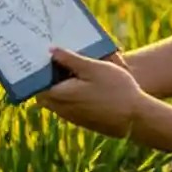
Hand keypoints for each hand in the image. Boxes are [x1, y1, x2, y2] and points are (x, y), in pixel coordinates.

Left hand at [35, 46, 150, 138]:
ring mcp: (72, 117)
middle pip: (45, 92)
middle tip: (58, 60)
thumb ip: (69, 59)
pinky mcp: (83, 121)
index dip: (38, 70)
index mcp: (59, 95)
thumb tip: (50, 51)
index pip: (36, 83)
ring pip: (57, 100)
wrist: (135, 118)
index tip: (43, 56)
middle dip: (48, 77)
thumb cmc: (116, 89)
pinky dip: (71, 94)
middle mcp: (61, 109)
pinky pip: (69, 105)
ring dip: (61, 86)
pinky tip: (87, 84)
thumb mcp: (93, 68)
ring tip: (75, 69)